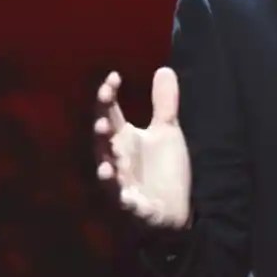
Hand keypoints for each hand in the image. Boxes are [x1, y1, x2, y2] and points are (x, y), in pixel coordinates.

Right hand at [94, 68, 192, 228]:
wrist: (174, 209)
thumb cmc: (163, 169)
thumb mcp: (167, 132)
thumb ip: (164, 104)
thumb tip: (164, 68)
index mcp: (122, 138)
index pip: (108, 113)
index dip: (107, 96)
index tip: (114, 77)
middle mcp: (116, 160)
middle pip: (103, 144)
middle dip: (102, 133)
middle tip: (103, 120)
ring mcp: (122, 185)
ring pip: (109, 176)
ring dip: (107, 169)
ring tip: (108, 162)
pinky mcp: (134, 208)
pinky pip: (127, 205)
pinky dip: (126, 202)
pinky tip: (127, 197)